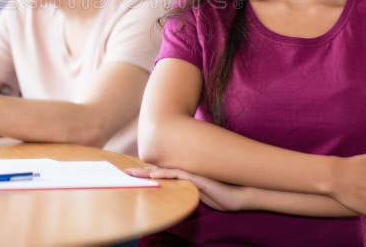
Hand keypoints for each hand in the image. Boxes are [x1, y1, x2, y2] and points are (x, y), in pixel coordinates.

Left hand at [127, 166, 246, 210]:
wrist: (240, 195)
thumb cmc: (222, 195)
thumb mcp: (201, 195)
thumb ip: (188, 191)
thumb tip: (176, 194)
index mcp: (185, 177)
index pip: (162, 174)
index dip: (147, 174)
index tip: (133, 175)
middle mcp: (185, 172)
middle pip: (158, 170)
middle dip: (141, 172)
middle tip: (125, 172)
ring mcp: (190, 173)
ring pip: (163, 171)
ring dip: (146, 173)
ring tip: (132, 174)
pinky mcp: (195, 178)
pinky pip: (176, 175)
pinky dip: (163, 176)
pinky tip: (152, 176)